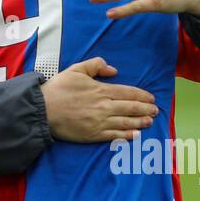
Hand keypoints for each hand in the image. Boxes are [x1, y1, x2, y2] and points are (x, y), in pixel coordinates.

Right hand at [40, 57, 157, 142]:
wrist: (43, 110)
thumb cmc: (58, 89)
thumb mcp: (76, 69)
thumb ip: (96, 65)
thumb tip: (113, 69)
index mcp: (101, 90)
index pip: (128, 92)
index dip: (142, 96)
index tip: (151, 98)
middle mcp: (104, 106)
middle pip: (131, 108)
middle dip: (145, 109)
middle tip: (155, 111)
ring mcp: (100, 122)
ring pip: (126, 122)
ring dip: (140, 122)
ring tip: (150, 121)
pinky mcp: (93, 135)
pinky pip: (114, 135)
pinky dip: (127, 135)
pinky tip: (135, 135)